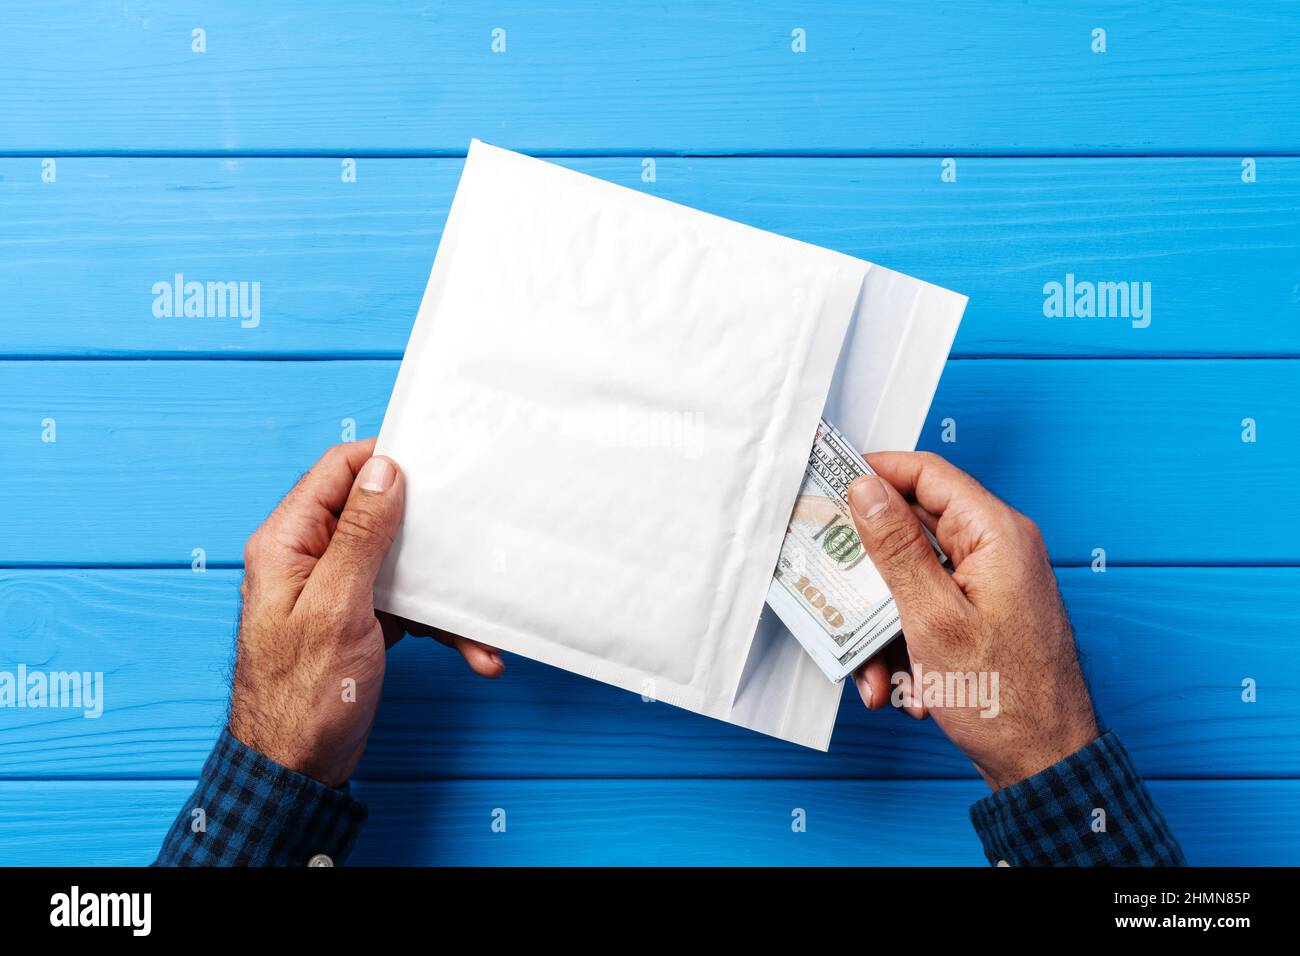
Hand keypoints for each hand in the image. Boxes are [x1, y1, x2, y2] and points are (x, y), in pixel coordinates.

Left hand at [228, 439, 502, 786]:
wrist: (296, 771)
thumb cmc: (302, 696)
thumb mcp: (337, 607)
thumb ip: (360, 536)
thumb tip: (383, 471)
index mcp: (289, 543)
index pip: (337, 472)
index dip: (385, 460)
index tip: (436, 461)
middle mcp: (311, 559)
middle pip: (378, 515)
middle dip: (430, 532)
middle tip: (473, 529)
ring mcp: (338, 591)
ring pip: (401, 565)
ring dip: (445, 592)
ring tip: (483, 621)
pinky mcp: (361, 621)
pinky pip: (408, 605)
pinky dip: (442, 625)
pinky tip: (474, 650)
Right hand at [847, 452, 1097, 789]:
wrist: (1045, 763)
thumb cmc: (1004, 699)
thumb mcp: (932, 617)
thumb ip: (896, 547)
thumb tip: (868, 489)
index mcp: (995, 534)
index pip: (927, 474)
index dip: (875, 473)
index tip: (830, 483)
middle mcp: (997, 551)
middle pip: (913, 531)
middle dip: (870, 572)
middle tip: (834, 586)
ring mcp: (991, 584)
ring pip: (914, 579)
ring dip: (885, 625)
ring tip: (880, 671)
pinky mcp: (983, 614)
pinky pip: (928, 611)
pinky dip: (908, 644)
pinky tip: (908, 685)